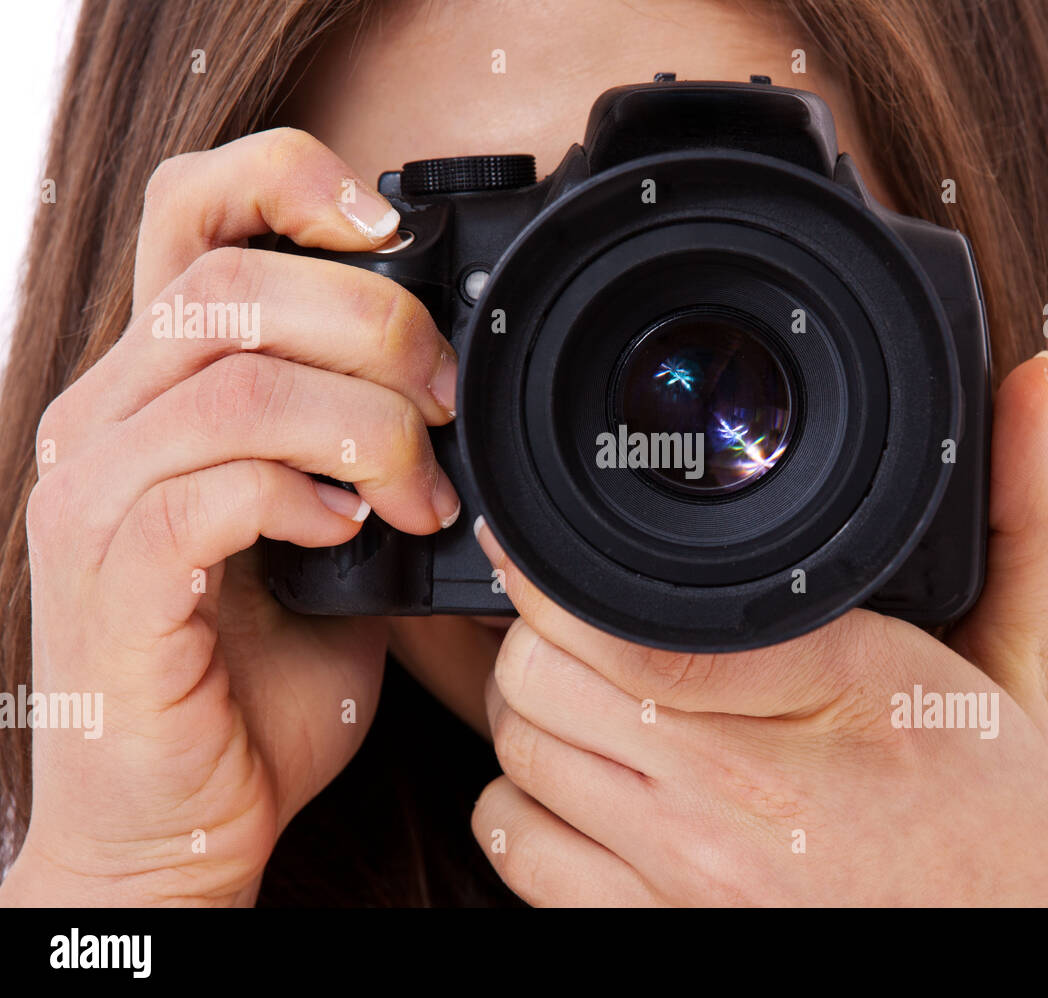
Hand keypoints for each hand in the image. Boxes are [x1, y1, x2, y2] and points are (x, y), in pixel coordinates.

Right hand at [2, 129, 459, 905]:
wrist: (186, 815)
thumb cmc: (257, 676)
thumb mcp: (332, 535)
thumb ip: (362, 449)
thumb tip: (455, 388)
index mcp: (160, 387)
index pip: (191, 212)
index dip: (289, 180)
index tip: (393, 228)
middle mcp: (107, 417)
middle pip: (235, 281)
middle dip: (376, 324)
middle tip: (445, 403)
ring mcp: (93, 493)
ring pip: (237, 380)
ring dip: (365, 425)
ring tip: (418, 494)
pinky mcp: (109, 573)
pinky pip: (213, 486)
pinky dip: (307, 494)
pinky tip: (351, 533)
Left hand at [470, 352, 1047, 905]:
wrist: (1021, 957)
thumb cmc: (1018, 838)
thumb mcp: (1028, 671)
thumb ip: (1018, 520)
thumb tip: (1032, 382)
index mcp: (833, 704)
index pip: (625, 618)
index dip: (552, 568)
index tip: (539, 541)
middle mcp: (743, 800)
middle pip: (542, 677)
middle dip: (546, 630)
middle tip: (586, 618)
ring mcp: (688, 880)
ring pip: (517, 755)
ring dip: (537, 710)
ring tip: (596, 694)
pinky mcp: (656, 936)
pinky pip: (516, 851)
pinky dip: (527, 805)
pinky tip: (588, 783)